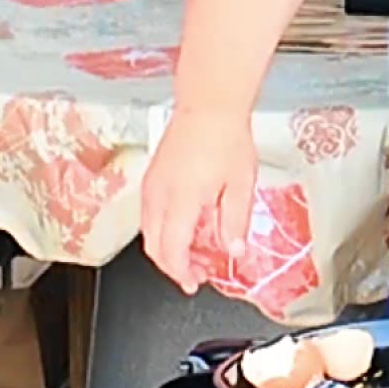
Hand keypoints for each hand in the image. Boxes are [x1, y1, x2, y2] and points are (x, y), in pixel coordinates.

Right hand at [138, 106, 261, 293]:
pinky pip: (148, 214)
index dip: (181, 273)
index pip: (172, 251)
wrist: (209, 105)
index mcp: (181, 201)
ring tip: (190, 254)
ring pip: (148, 231)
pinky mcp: (152, 176)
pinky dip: (161, 231)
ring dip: (165, 249)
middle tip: (194, 274)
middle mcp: (159, 195)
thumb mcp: (240, 185)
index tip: (194, 282)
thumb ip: (236, 223)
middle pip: (154, 246)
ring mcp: (151, 185)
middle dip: (171, 266)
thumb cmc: (226, 138)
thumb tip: (235, 251)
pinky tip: (181, 229)